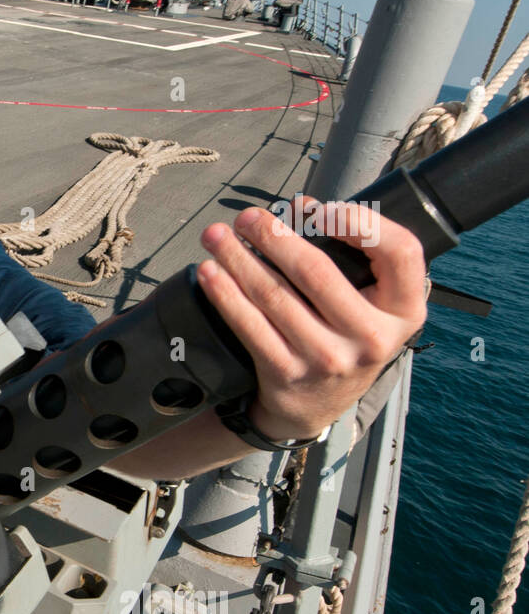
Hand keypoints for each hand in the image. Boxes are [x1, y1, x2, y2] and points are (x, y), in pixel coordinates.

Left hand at [195, 196, 427, 439]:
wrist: (316, 406)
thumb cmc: (342, 336)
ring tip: (216, 235)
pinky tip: (209, 272)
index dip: (358, 221)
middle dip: (273, 235)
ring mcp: (327, 359)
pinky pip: (249, 325)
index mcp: (403, 310)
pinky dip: (225, 294)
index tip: (316, 207)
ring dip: (238, 258)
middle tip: (246, 217)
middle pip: (316, 271)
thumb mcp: (370, 306)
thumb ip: (350, 259)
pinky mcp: (287, 373)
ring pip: (274, 295)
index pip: (400, 251)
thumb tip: (299, 209)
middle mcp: (370, 337)